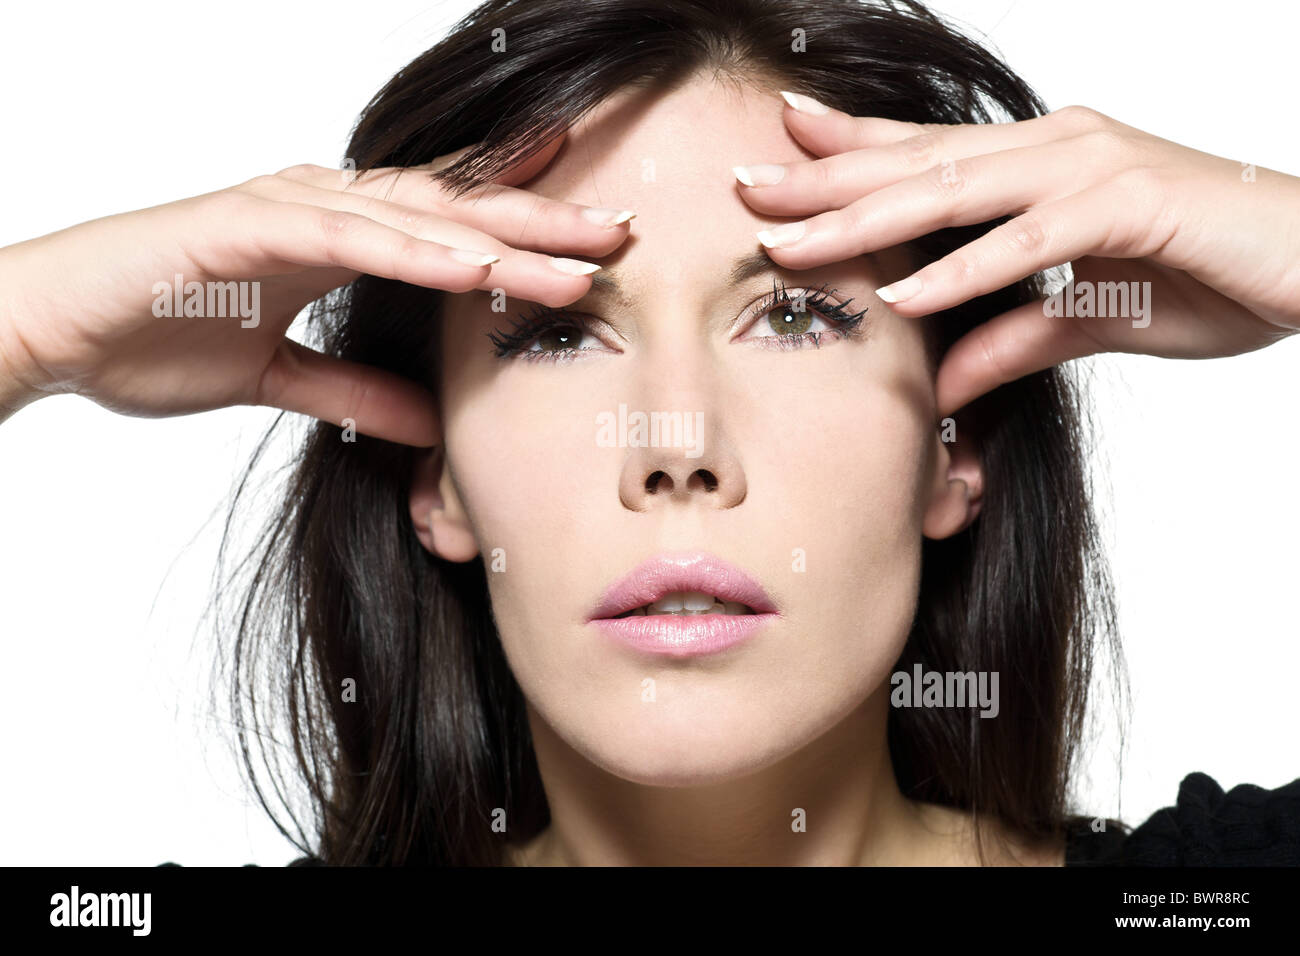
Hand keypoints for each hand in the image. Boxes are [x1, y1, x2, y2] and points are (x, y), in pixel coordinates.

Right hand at [0, 135, 633, 443]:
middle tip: (622, 234)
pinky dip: (415, 250)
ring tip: (578, 257)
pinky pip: (349, 236)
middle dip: (541, 226)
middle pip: (455, 213)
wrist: (57, 330)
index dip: (523, 239)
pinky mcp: (249, 224)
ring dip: (501, 238)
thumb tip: (430, 420)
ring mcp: (290, 208)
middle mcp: (325, 208)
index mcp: (338, 238)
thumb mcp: (282, 379)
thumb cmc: (154, 335)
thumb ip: (356, 393)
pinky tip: (473, 265)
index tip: (593, 254)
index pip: (449, 232)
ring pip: (419, 218)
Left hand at [735, 94, 1299, 415]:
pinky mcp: (1130, 205)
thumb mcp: (1088, 317)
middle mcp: (1055, 149)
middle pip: (917, 165)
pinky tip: (901, 296)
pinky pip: (1028, 242)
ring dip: (866, 218)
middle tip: (745, 185)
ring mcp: (1090, 168)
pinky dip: (962, 271)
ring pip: (954, 191)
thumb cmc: (1211, 273)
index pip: (924, 157)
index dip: (847, 155)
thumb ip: (1011, 338)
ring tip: (788, 241)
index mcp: (1042, 164)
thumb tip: (939, 383)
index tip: (776, 157)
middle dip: (824, 178)